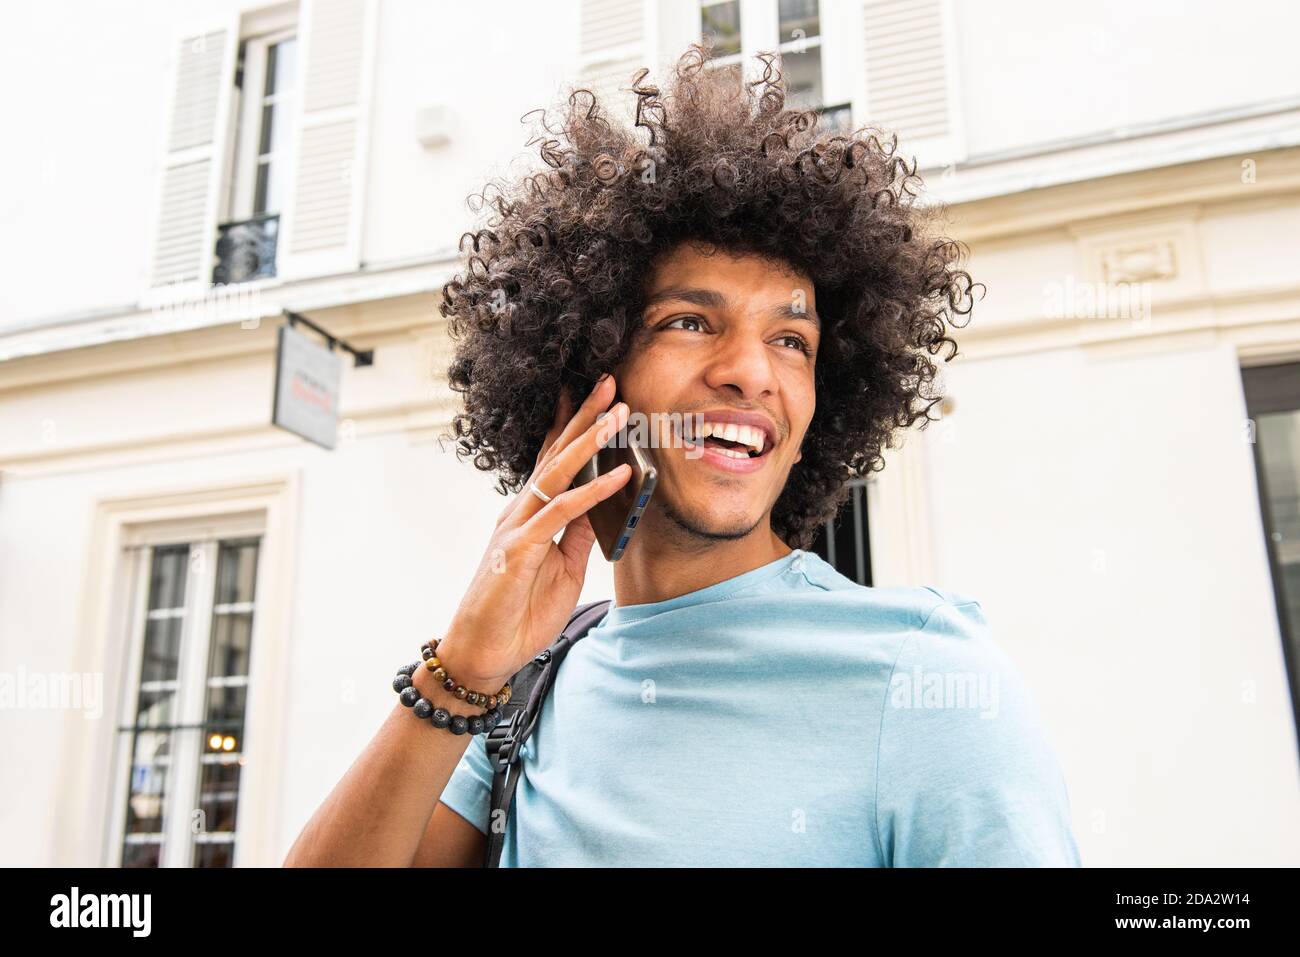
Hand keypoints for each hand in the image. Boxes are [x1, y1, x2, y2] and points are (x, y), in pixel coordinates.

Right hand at [436, 373, 630, 688]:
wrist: (483, 654)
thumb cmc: (519, 615)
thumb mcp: (562, 571)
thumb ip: (576, 537)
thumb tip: (600, 507)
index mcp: (530, 515)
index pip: (552, 461)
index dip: (571, 426)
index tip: (594, 396)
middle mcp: (520, 512)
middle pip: (555, 453)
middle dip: (584, 416)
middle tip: (610, 381)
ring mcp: (517, 527)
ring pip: (557, 472)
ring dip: (590, 440)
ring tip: (619, 412)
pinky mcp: (519, 549)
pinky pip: (561, 513)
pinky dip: (592, 492)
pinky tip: (619, 474)